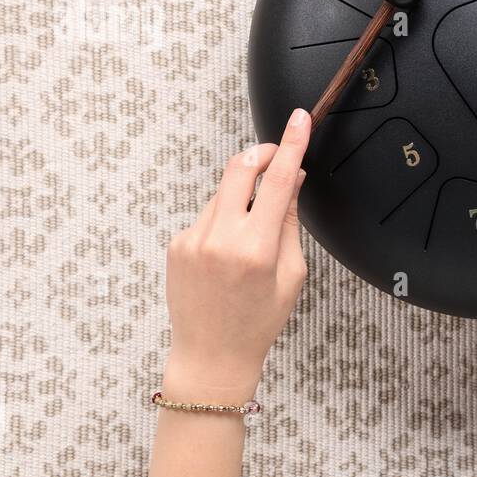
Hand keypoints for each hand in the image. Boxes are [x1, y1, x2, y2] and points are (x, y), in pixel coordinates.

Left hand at [163, 107, 310, 402]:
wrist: (211, 355)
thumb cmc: (257, 322)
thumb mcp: (291, 274)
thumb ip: (290, 223)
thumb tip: (292, 181)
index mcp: (255, 249)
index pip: (278, 181)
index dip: (292, 145)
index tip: (300, 121)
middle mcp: (220, 239)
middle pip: (239, 167)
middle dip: (261, 154)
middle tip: (278, 156)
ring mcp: (193, 239)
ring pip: (224, 191)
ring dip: (243, 194)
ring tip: (254, 233)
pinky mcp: (177, 243)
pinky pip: (208, 215)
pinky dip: (225, 219)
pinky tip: (229, 254)